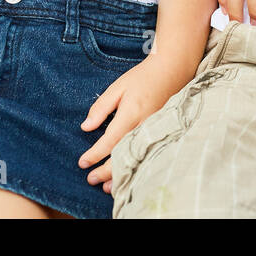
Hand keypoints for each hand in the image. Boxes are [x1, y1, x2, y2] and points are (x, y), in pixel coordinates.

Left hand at [79, 54, 192, 193]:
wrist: (173, 69)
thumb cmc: (143, 77)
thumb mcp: (117, 87)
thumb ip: (101, 108)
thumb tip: (86, 127)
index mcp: (131, 114)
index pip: (109, 141)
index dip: (95, 154)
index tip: (82, 163)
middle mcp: (144, 126)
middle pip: (123, 155)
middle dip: (105, 171)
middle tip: (90, 179)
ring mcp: (154, 130)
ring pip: (135, 159)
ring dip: (120, 174)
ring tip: (106, 186)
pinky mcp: (161, 132)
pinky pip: (145, 154)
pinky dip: (134, 166)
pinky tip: (127, 174)